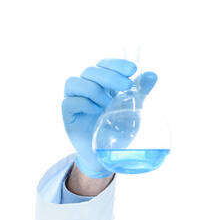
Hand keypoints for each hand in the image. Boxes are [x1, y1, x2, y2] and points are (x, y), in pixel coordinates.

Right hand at [62, 59, 154, 178]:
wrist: (103, 155)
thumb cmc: (116, 129)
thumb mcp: (132, 109)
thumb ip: (140, 92)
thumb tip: (152, 75)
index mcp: (100, 82)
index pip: (104, 64)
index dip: (116, 64)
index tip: (132, 69)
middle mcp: (84, 86)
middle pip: (90, 71)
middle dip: (110, 76)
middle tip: (127, 86)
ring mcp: (74, 98)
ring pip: (76, 82)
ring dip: (95, 90)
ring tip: (108, 104)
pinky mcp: (67, 113)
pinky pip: (70, 101)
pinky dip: (84, 104)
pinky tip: (95, 112)